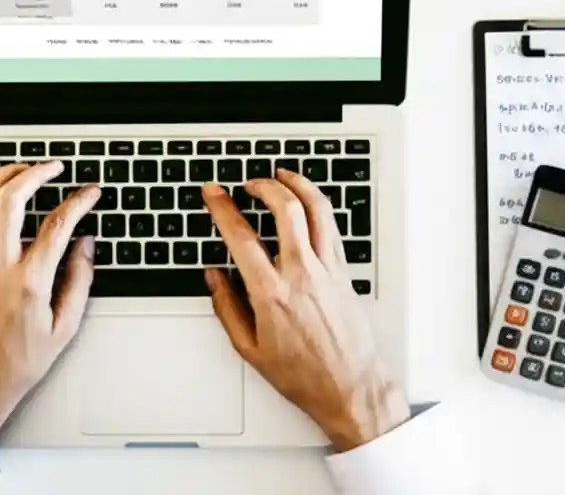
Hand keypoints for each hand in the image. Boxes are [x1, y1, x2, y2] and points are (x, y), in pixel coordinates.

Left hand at [0, 163, 98, 455]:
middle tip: (54, 167)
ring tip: (21, 167)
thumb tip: (85, 247)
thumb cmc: (16, 363)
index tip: (89, 192)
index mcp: (28, 283)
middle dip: (36, 173)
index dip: (78, 201)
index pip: (58, 226)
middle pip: (12, 200)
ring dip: (2, 176)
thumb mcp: (64, 329)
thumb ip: (78, 282)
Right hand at [202, 171, 409, 450]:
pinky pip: (332, 227)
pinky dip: (318, 205)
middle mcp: (301, 275)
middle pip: (285, 210)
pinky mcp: (344, 272)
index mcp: (271, 295)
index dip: (223, 209)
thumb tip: (213, 276)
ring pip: (316, 210)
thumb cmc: (303, 376)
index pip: (241, 237)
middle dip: (263, 186)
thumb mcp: (250, 349)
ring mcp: (327, 270)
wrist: (350, 388)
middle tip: (249, 182)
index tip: (214, 194)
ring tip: (282, 176)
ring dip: (297, 185)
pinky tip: (308, 201)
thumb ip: (226, 307)